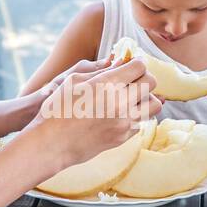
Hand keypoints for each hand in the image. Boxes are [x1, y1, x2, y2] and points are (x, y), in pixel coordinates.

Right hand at [29, 57, 162, 168]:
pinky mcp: (123, 137)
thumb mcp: (74, 80)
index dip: (138, 62)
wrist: (52, 144)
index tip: (133, 63)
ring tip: (132, 97)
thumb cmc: (57, 109)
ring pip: (154, 104)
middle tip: (133, 79)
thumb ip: (101, 70)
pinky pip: (142, 121)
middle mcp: (119, 103)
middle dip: (144, 77)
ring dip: (145, 97)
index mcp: (106, 84)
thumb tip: (122, 63)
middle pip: (150, 83)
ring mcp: (123, 122)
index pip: (140, 67)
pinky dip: (136, 115)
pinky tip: (122, 113)